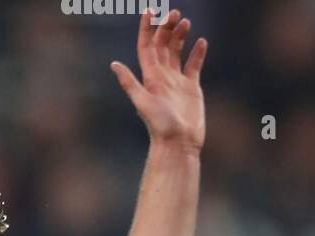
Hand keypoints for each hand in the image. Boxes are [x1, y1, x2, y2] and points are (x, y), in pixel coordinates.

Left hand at [111, 8, 206, 152]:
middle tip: (175, 13)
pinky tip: (201, 42)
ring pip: (177, 52)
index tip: (150, 11)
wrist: (179, 144)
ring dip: (180, 36)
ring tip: (185, 22)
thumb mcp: (143, 103)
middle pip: (162, 46)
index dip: (146, 29)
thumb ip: (129, 83)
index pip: (146, 48)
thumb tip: (114, 64)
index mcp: (150, 77)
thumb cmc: (160, 126)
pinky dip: (197, 53)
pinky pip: (193, 65)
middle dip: (166, 28)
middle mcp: (162, 77)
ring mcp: (177, 82)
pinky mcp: (191, 88)